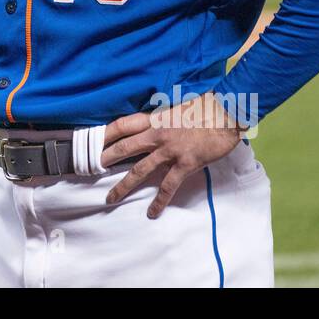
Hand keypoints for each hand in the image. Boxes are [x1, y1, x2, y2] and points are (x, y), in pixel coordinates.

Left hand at [99, 92, 241, 217]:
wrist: (227, 111)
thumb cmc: (205, 106)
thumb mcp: (178, 107)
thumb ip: (163, 117)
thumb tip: (154, 123)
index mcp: (154, 118)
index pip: (122, 125)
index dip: (105, 134)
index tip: (92, 141)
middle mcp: (157, 134)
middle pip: (124, 147)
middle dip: (105, 159)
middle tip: (91, 170)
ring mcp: (170, 149)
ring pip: (139, 170)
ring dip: (123, 186)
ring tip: (111, 198)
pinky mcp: (184, 163)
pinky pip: (167, 186)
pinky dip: (159, 201)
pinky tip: (152, 212)